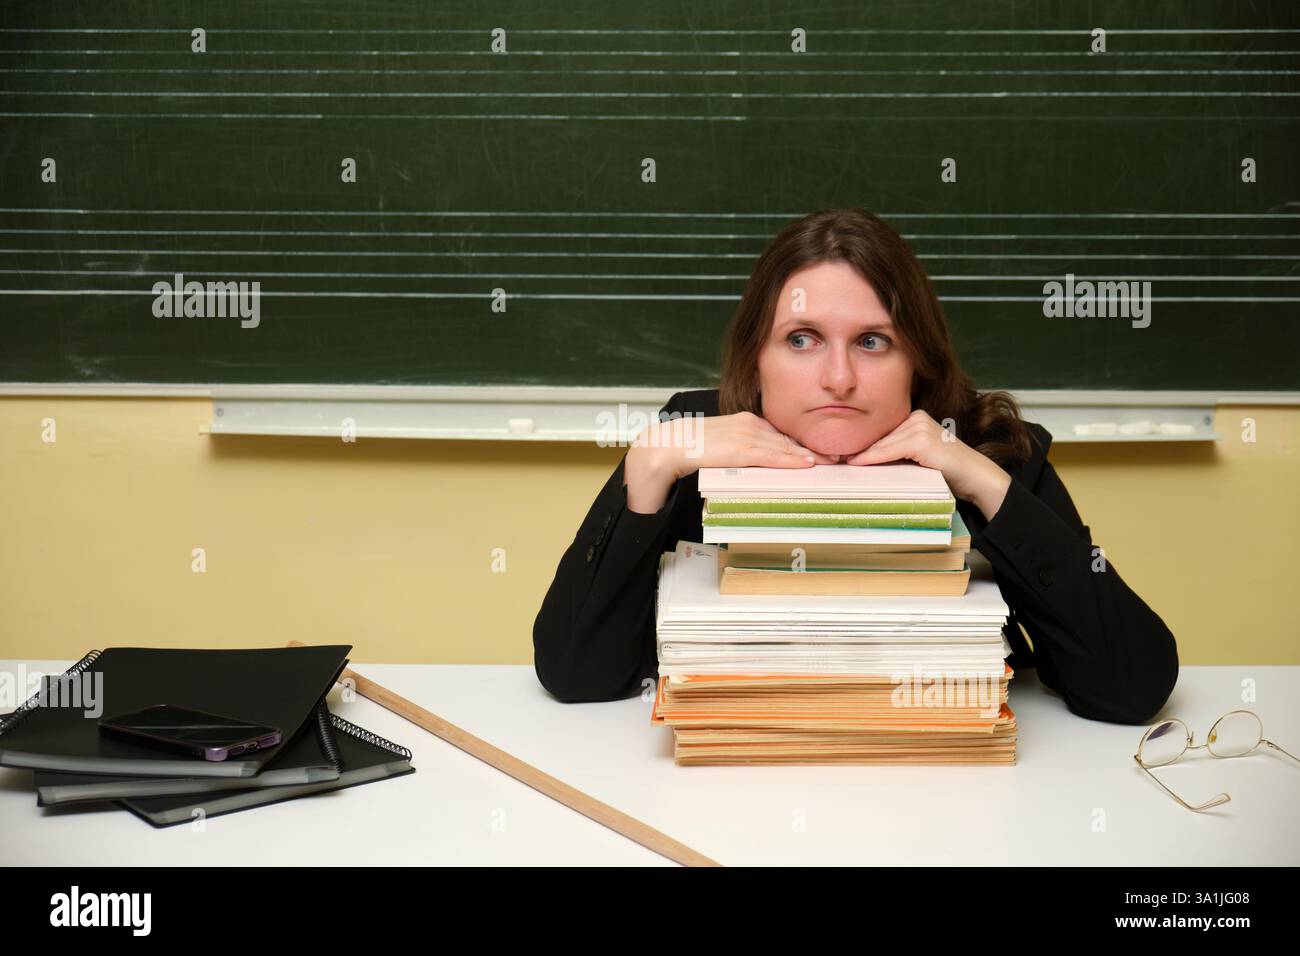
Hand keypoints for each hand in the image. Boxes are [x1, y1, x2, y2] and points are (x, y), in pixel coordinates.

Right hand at [632, 410, 838, 483]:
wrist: (662, 449)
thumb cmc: (689, 452)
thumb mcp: (721, 448)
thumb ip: (742, 453)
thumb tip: (763, 467)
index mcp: (745, 423)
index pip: (782, 435)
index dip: (805, 445)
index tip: (827, 453)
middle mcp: (747, 424)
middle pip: (788, 438)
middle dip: (815, 449)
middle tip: (842, 458)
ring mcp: (743, 435)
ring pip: (784, 446)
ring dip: (810, 455)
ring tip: (834, 463)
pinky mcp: (736, 448)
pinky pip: (769, 454)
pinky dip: (790, 459)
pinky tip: (808, 464)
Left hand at [844, 409, 1011, 518]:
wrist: (975, 478)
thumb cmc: (946, 472)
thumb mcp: (915, 459)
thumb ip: (894, 453)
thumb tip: (859, 458)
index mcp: (913, 418)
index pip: (881, 432)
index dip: (860, 444)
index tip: (839, 453)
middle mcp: (915, 417)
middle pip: (878, 437)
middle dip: (857, 448)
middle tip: (832, 457)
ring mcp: (919, 426)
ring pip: (881, 444)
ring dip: (860, 455)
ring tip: (839, 463)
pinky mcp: (921, 439)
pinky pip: (888, 451)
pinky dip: (871, 458)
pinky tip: (855, 464)